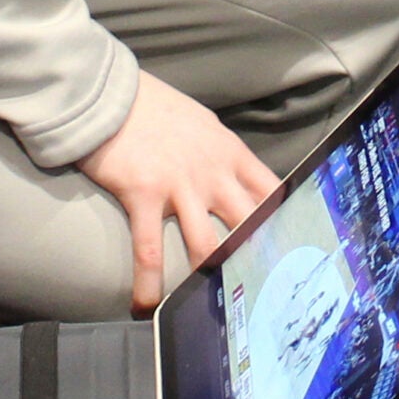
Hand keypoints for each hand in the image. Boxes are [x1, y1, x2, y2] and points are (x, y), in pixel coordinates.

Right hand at [79, 73, 278, 313]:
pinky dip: (148, 284)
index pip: (272, 194)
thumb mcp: (200, 123)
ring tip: (207, 309)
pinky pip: (149, 249)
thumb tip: (234, 176)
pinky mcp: (144, 193)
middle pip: (249, 226)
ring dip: (207, 280)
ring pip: (207, 245)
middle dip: (257, 262)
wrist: (106, 90)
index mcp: (229, 152)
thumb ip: (220, 153)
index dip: (286, 226)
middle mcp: (212, 171)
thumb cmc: (150, 106)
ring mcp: (180, 184)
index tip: (292, 254)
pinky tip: (144, 305)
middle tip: (260, 296)